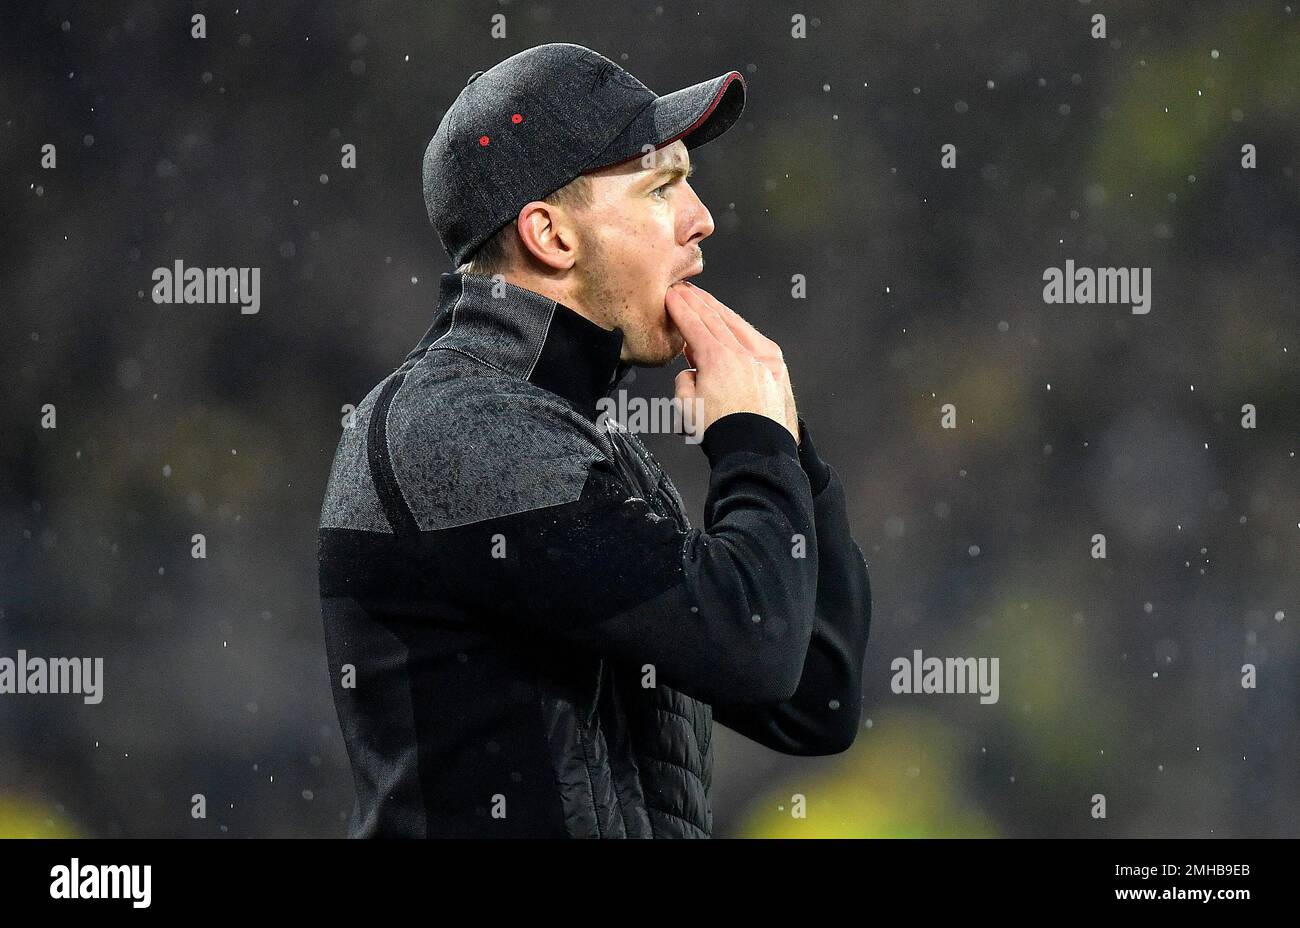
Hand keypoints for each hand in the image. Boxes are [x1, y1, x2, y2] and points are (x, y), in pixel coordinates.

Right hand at [665, 281, 798, 444]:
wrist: (756, 452)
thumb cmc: (723, 435)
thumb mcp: (686, 407)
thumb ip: (684, 379)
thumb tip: (692, 369)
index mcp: (717, 359)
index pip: (694, 325)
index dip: (680, 308)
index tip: (671, 297)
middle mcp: (742, 353)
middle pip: (716, 319)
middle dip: (698, 302)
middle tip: (685, 291)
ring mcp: (762, 358)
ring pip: (737, 325)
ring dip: (719, 311)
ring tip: (705, 301)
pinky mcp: (777, 368)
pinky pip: (756, 339)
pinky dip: (741, 329)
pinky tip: (733, 324)